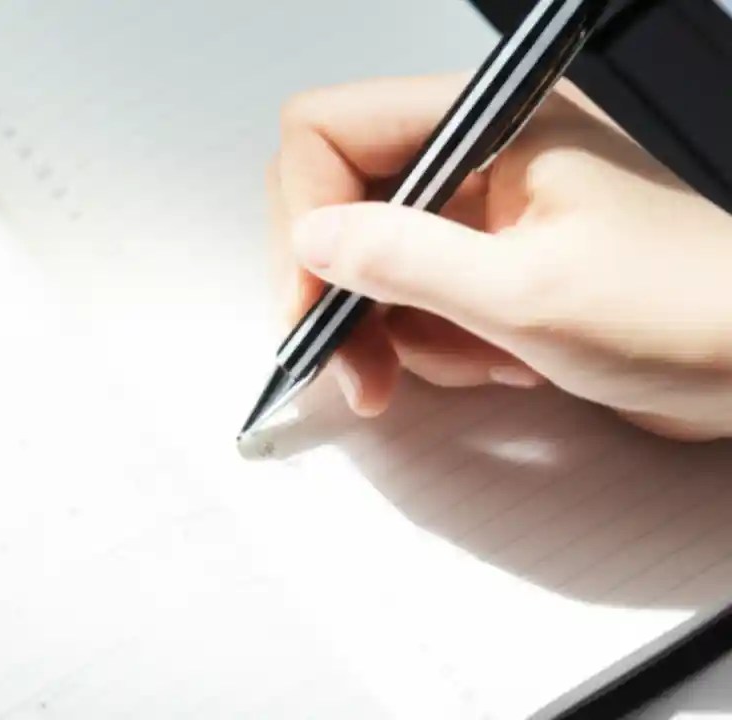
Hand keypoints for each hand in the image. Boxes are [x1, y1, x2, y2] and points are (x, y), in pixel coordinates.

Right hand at [271, 73, 731, 441]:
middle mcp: (477, 155)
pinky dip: (439, 346)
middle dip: (343, 293)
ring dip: (402, 333)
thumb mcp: (527, 294)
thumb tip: (310, 241)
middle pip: (341, 202)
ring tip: (481, 363)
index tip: (307, 305)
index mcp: (488, 123)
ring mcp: (482, 211)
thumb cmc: (682, 315)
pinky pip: (415, 300)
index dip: (302, 213)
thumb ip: (404, 261)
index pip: (331, 131)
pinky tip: (503, 364)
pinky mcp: (491, 263)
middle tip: (358, 371)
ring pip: (371, 262)